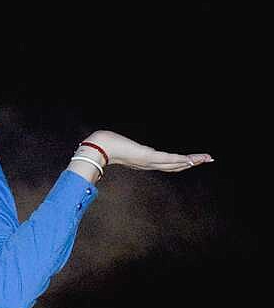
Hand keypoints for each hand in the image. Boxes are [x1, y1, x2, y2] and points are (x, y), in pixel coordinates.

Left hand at [83, 130, 213, 172]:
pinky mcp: (148, 157)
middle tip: (208, 159)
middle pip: (175, 165)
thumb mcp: (120, 146)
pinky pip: (168, 159)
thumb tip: (118, 142)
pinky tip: (192, 159)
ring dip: (192, 161)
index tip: (192, 160)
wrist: (99, 148)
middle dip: (192, 162)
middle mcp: (149, 164)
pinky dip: (181, 160)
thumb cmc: (107, 146)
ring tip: (206, 158)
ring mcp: (149, 161)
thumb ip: (124, 147)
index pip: (167, 164)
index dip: (181, 163)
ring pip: (175, 163)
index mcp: (144, 162)